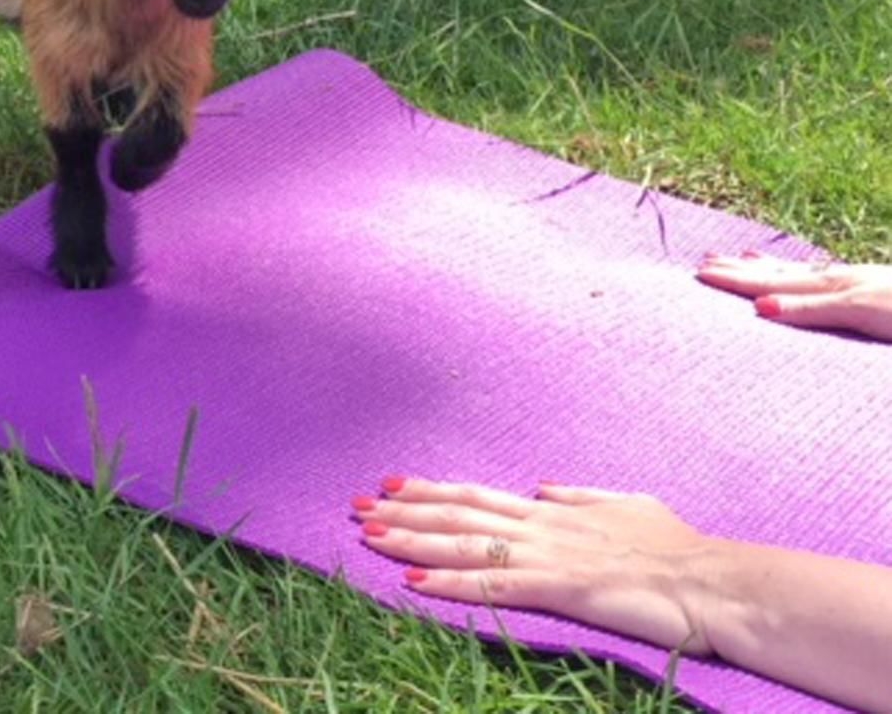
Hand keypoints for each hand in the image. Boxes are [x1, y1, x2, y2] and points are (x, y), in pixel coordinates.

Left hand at [352, 478, 717, 653]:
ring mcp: (547, 554)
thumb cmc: (677, 547)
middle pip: (458, 514)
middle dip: (405, 510)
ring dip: (413, 539)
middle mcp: (540, 525)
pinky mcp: (559, 588)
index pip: (477, 496)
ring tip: (369, 533)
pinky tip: (414, 583)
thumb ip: (579, 497)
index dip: (432, 490)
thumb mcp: (626, 506)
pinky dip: (450, 583)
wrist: (712, 580)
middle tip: (357, 502)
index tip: (393, 483)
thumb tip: (542, 485)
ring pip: (464, 543)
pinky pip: (493, 585)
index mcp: (553, 511)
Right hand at [697, 253, 891, 339]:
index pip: (771, 283)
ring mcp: (855, 281)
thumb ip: (813, 311)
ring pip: (798, 272)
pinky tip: (802, 270)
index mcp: (831, 287)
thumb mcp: (860, 314)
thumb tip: (761, 308)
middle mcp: (838, 279)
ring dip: (766, 268)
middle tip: (704, 261)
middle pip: (779, 273)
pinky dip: (800, 273)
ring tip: (741, 256)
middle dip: (741, 270)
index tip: (700, 273)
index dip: (736, 280)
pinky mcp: (871, 290)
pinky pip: (822, 276)